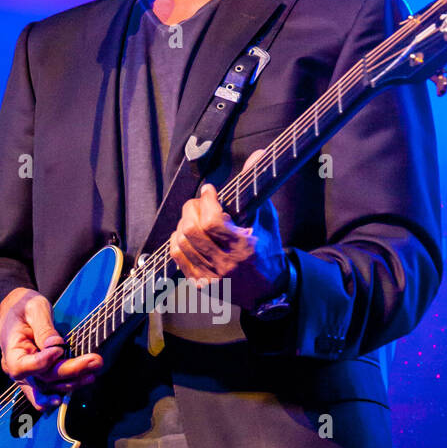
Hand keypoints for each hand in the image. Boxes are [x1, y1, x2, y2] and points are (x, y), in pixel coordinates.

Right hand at [0, 287, 102, 411]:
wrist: (20, 309)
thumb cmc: (25, 306)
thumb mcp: (34, 308)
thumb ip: (44, 327)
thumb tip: (56, 345)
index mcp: (10, 350)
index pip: (22, 366)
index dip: (41, 362)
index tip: (59, 349)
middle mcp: (18, 368)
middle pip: (43, 378)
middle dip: (70, 371)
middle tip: (94, 361)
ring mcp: (29, 375)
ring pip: (50, 386)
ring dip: (73, 381)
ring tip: (93, 372)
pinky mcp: (40, 376)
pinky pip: (52, 388)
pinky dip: (66, 388)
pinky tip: (82, 383)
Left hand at [169, 150, 289, 312]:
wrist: (268, 292)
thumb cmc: (268, 252)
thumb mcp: (268, 221)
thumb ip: (258, 190)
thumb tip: (257, 155)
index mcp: (243, 247)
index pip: (213, 221)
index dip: (206, 201)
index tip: (210, 190)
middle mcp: (225, 263)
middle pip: (192, 230)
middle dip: (191, 209)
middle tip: (198, 202)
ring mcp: (211, 276)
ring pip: (182, 244)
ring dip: (182, 224)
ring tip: (192, 217)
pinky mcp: (202, 284)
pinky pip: (178, 259)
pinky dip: (177, 242)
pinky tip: (186, 235)